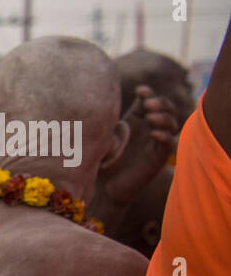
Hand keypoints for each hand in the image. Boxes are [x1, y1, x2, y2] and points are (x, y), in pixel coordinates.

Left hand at [104, 86, 180, 203]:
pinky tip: (154, 134)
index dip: (149, 93)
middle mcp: (150, 128)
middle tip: (148, 104)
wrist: (105, 186)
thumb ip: (108, 119)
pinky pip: (168, 145)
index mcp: (138, 119)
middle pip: (167, 108)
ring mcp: (156, 143)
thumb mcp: (104, 135)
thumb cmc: (103, 157)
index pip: (151, 100)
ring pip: (172, 124)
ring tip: (150, 117)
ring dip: (163, 117)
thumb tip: (104, 100)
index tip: (139, 90)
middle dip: (160, 102)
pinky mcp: (158, 159)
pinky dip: (164, 137)